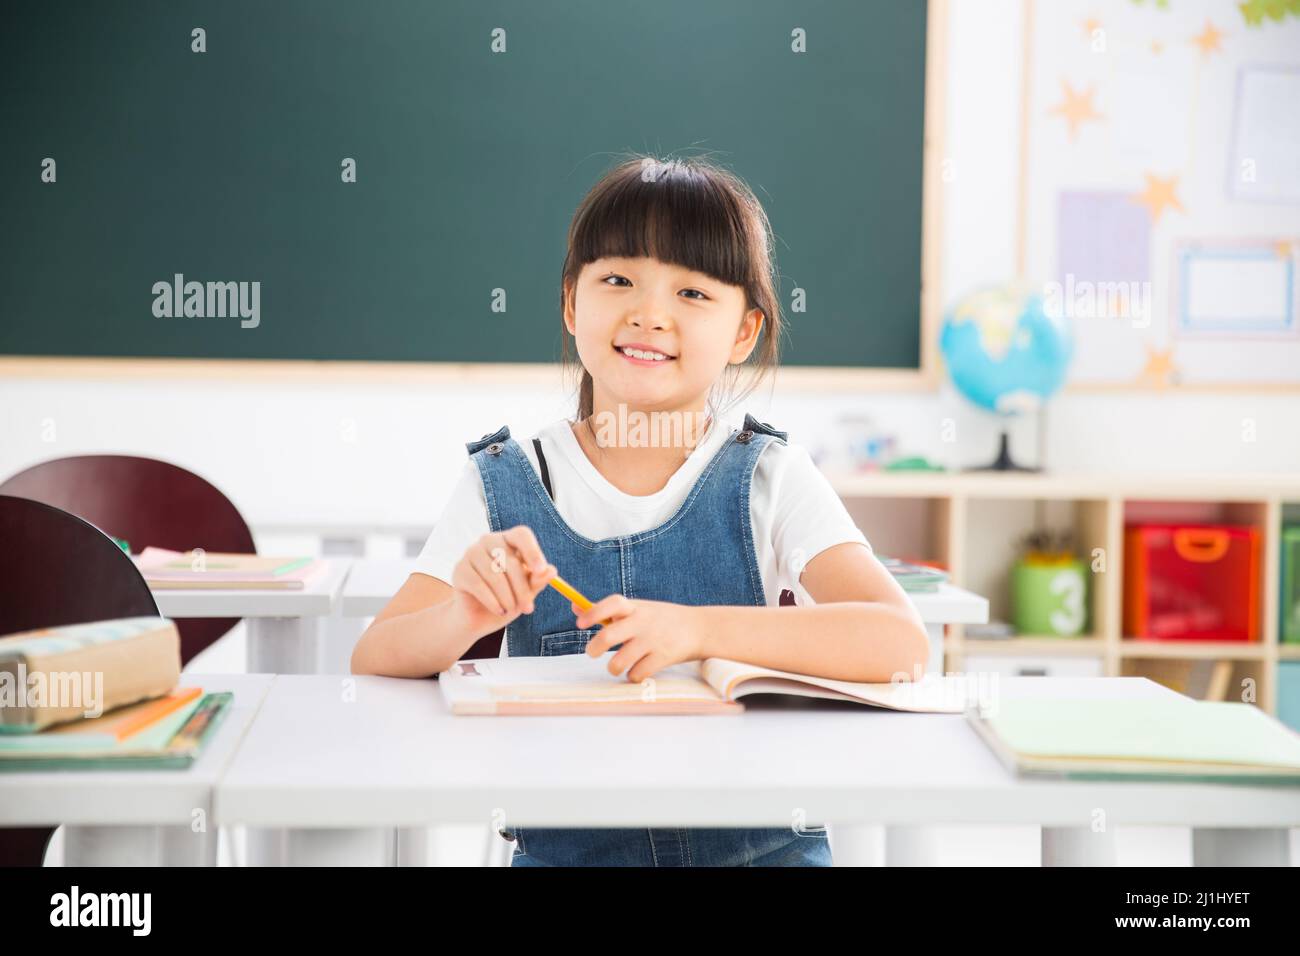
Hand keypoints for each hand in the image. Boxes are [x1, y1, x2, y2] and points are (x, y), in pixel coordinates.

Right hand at [451, 525, 555, 631]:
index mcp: (509, 540)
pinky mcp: (459, 569)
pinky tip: (499, 610)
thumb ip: (537, 581)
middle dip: (522, 588)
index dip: (533, 552)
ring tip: (511, 610)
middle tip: (529, 608)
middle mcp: (489, 541)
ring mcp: (471, 553)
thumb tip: (552, 571)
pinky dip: (492, 601)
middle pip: (510, 560)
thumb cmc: (506, 599)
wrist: (478, 617)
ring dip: (507, 597)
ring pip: (495, 574)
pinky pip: (479, 585)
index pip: (522, 535)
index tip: (541, 571)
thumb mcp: (526, 592)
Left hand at [573, 595, 706, 682]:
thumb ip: (606, 611)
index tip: (579, 624)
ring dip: (613, 668)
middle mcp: (643, 622)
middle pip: (609, 635)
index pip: (612, 604)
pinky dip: (632, 676)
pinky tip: (636, 671)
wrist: (697, 628)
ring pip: (620, 661)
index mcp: (635, 608)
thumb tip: (575, 606)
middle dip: (594, 648)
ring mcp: (653, 641)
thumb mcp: (636, 608)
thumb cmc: (659, 619)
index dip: (593, 613)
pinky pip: (637, 674)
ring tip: (616, 666)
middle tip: (592, 653)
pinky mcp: (663, 658)